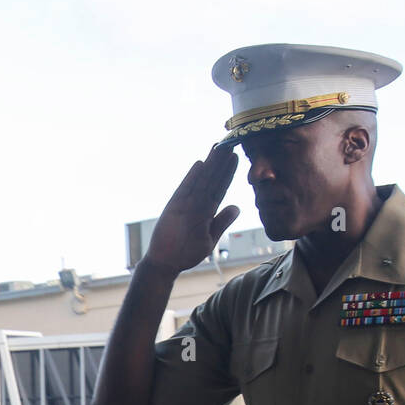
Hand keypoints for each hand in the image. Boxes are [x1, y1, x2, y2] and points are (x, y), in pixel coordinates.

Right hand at [143, 146, 239, 276]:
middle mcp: (198, 204)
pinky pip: (186, 189)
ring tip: (218, 147)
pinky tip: (200, 164)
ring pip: (201, 180)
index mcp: (208, 211)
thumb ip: (222, 222)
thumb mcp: (210, 238)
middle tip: (230, 142)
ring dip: (210, 164)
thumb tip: (237, 207)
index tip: (236, 157)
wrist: (167, 262)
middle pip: (212, 179)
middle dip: (221, 162)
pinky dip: (192, 178)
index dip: (228, 173)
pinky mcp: (175, 206)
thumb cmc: (187, 253)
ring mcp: (186, 203)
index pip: (220, 188)